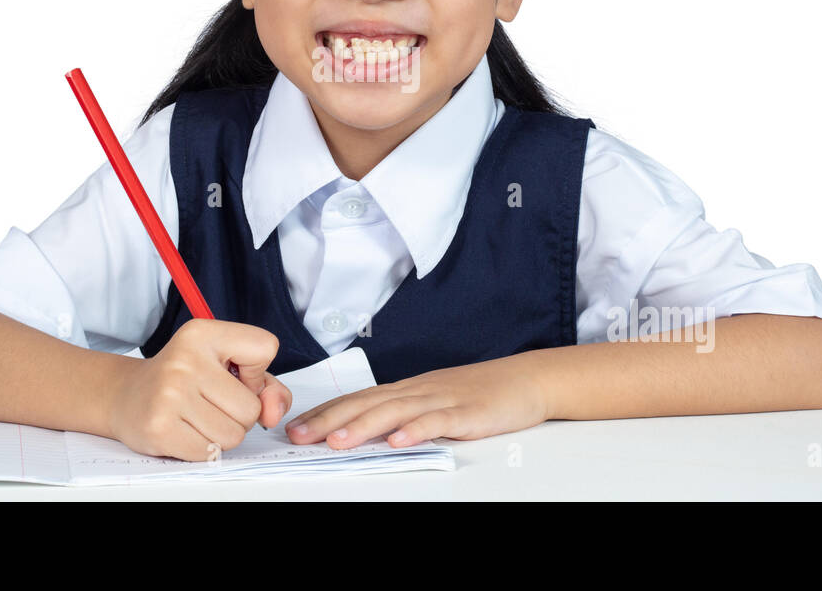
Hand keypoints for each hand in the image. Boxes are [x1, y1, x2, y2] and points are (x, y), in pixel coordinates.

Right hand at [107, 318, 292, 460]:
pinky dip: (204, 447)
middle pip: (251, 407)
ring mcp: (170, 394)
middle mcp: (185, 360)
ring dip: (222, 434)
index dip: (257, 372)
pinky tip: (186, 430)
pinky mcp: (160, 427)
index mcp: (203, 333)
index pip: (265, 347)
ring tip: (198, 417)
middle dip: (239, 414)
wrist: (127, 395)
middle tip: (211, 403)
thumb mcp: (227, 365)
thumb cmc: (185, 380)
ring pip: (234, 435)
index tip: (234, 374)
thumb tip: (273, 413)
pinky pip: (210, 452)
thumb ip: (266, 385)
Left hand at [284, 352, 550, 448]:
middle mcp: (418, 391)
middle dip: (330, 420)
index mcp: (408, 390)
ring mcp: (442, 400)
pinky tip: (398, 441)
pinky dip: (416, 430)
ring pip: (396, 412)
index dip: (325, 413)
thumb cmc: (480, 393)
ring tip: (337, 441)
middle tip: (298, 435)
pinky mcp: (468, 413)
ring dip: (364, 426)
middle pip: (368, 403)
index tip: (294, 427)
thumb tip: (366, 431)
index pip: (358, 399)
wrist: (527, 380)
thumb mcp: (435, 401)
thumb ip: (404, 413)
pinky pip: (438, 422)